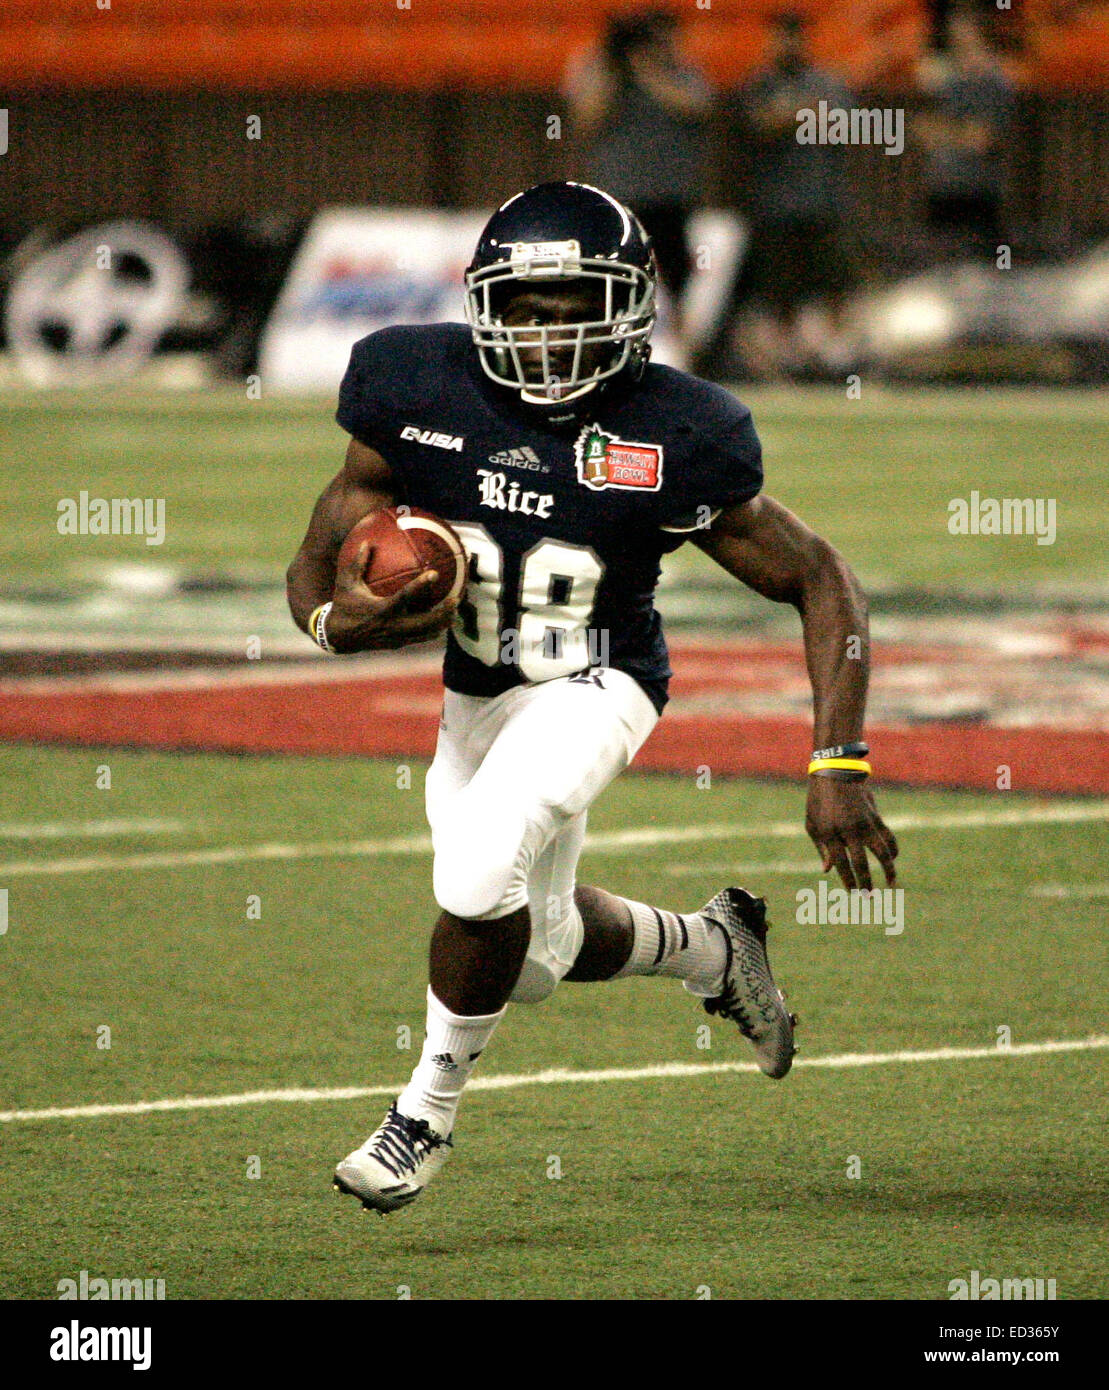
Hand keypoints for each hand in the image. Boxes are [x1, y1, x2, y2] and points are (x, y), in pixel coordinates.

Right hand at [326, 540, 458, 652]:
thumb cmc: (343, 605)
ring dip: (443, 622)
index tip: (435, 573)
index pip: (405, 597)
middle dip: (443, 612)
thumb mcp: (346, 582)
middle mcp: (392, 626)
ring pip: (427, 633)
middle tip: (457, 598)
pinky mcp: (399, 644)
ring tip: (456, 609)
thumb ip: (357, 563)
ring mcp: (397, 638)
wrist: (338, 637)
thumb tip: (365, 541)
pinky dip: (434, 629)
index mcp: (381, 610)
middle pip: (425, 622)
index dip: (421, 586)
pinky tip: (443, 619)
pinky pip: (421, 638)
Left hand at [805, 776, 898, 890]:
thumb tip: (827, 871)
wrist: (836, 772)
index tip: (853, 893)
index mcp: (829, 833)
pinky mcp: (875, 817)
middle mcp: (849, 831)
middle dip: (866, 883)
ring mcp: (865, 824)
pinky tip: (892, 859)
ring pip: (882, 852)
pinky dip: (892, 850)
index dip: (848, 881)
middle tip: (868, 898)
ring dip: (888, 870)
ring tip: (890, 884)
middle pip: (861, 864)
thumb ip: (821, 848)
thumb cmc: (818, 800)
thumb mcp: (812, 823)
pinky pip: (888, 837)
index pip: (841, 864)